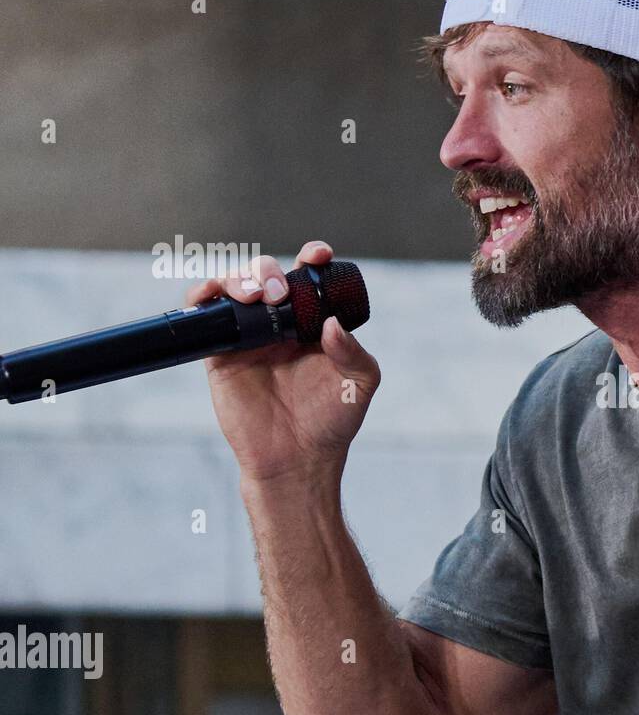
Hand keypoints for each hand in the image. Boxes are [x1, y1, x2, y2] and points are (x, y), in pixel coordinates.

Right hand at [184, 241, 380, 484]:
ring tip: (255, 297)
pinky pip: (206, 315)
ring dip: (241, 279)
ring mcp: (249, 336)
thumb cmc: (332, 421)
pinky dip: (204, 296)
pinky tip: (211, 295)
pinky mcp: (221, 353)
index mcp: (315, 324)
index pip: (310, 280)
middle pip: (267, 276)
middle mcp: (281, 324)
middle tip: (280, 293)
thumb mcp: (359, 383)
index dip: (313, 259)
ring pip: (236, 287)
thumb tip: (332, 323)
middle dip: (270, 271)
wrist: (297, 459)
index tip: (319, 255)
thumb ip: (353, 351)